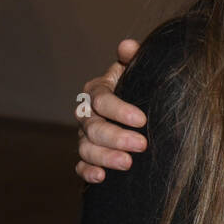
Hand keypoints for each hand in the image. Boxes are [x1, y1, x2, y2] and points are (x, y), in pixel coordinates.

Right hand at [76, 39, 147, 183]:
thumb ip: (133, 58)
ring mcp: (85, 136)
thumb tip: (128, 45)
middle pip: (94, 127)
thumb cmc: (139, 85)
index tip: (142, 120)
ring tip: (127, 164)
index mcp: (97, 90)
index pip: (102, 99)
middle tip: (141, 145)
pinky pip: (81, 165)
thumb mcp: (138, 70)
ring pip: (86, 147)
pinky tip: (101, 177)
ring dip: (104, 157)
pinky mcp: (88, 155)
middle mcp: (87, 113)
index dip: (120, 110)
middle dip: (116, 137)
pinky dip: (88, 171)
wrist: (140, 110)